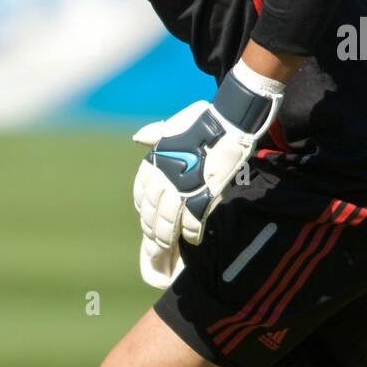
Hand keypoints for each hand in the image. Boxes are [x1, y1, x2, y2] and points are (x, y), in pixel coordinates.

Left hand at [132, 59, 284, 278]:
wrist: (229, 122)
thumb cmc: (203, 120)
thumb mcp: (174, 125)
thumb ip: (155, 134)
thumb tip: (137, 138)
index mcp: (155, 162)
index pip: (141, 193)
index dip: (143, 209)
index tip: (146, 218)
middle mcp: (163, 179)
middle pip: (152, 213)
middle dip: (152, 230)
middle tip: (155, 244)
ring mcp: (182, 191)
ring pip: (167, 223)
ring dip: (166, 238)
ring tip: (168, 246)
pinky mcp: (202, 198)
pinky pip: (192, 224)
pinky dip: (191, 235)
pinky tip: (192, 240)